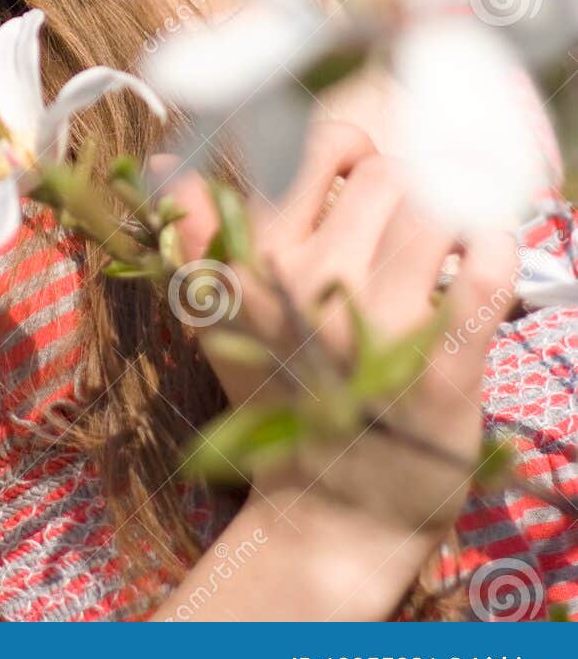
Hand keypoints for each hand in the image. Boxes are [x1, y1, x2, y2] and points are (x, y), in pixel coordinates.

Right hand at [150, 118, 517, 540]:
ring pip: (437, 210)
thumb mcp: (218, 319)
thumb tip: (160, 165)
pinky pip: (488, 268)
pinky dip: (497, 250)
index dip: (350, 152)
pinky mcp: (441, 364)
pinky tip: (483, 264)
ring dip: (453, 219)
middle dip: (405, 190)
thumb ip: (196, 236)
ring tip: (445, 251)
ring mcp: (376, 323)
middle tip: (406, 227)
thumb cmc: (280, 401)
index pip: (320, 145)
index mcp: (254, 260)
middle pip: (389, 172)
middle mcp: (308, 283)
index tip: (358, 182)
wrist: (329, 514)